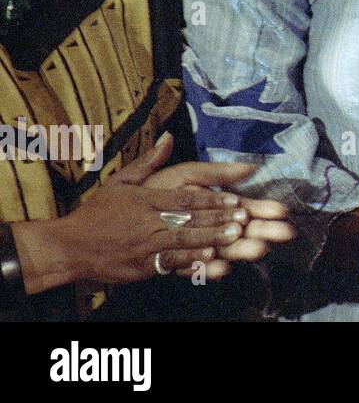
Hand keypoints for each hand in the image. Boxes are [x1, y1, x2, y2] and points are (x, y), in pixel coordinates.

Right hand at [11, 133, 247, 292]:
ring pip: (182, 241)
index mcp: (145, 199)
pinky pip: (168, 264)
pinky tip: (210, 257)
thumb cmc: (97, 213)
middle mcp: (147, 222)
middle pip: (188, 219)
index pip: (184, 198)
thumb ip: (149, 161)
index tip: (235, 198)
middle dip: (218, 218)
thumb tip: (169, 136)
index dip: (211, 199)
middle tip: (245, 217)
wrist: (69, 247)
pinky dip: (189, 261)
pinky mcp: (140, 266)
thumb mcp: (121, 181)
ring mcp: (144, 245)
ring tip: (235, 235)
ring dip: (210, 238)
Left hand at [142, 148, 294, 279]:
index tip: (283, 211)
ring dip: (241, 250)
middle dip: (263, 231)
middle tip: (286, 234)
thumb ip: (213, 172)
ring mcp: (193, 247)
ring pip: (222, 249)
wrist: (103, 226)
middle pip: (240, 230)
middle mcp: (206, 228)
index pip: (243, 207)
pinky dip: (208, 269)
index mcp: (212, 206)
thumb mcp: (183, 176)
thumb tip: (250, 166)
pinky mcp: (176, 264)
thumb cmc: (149, 193)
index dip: (263, 209)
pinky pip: (194, 268)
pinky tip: (222, 268)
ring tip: (260, 249)